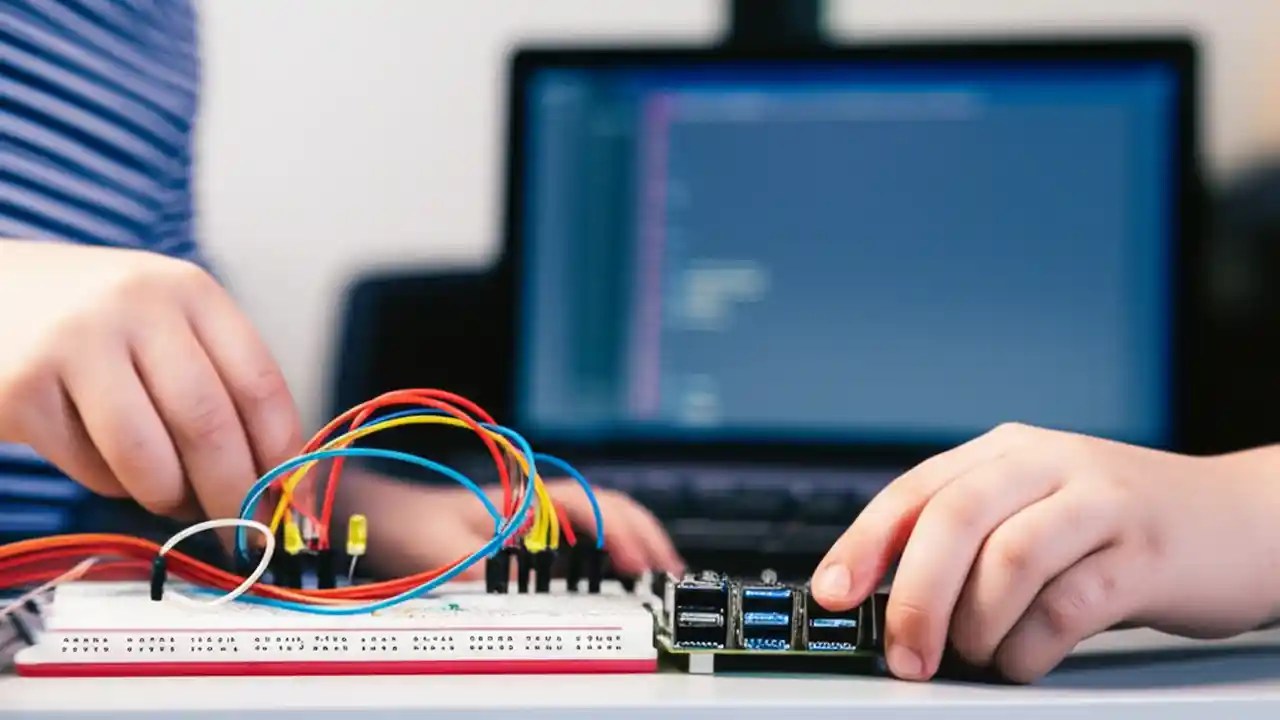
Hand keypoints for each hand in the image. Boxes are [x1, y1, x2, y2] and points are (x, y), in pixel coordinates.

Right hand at [0, 240, 301, 520]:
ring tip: (171, 503)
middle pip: (210, 426)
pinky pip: (91, 467)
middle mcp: (138, 306)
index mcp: (189, 290)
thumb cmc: (86, 321)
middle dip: (234, 496)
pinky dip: (111, 485)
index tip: (290, 501)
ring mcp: (76, 343)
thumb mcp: (161, 323)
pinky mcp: (23, 388)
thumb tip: (274, 479)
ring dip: (170, 500)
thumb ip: (215, 381)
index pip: (259, 384)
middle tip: (242, 536)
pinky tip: (105, 463)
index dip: (282, 455)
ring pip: (151, 458)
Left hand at [336, 470, 684, 579]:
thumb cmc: (406, 524)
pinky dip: (610, 551)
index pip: (593, 507)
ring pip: (601, 520)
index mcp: (525, 498)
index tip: (641, 563)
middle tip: (671, 573)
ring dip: (633, 542)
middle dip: (646, 537)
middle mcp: (535, 503)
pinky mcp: (526, 535)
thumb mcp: (444, 556)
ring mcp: (533, 517)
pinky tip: (618, 573)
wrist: (375, 514)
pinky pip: (582, 537)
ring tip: (659, 572)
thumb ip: (487, 578)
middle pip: (610, 508)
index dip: (624, 535)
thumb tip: (524, 606)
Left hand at [810, 423, 1279, 682]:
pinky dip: (1031, 645)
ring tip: (975, 655)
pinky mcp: (1146, 553)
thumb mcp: (1037, 509)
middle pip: (954, 518)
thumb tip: (883, 598)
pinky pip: (1069, 603)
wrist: (1244, 520)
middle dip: (914, 596)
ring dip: (976, 624)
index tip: (831, 594)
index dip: (864, 544)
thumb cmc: (1119, 526)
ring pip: (1008, 558)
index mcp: (1006, 452)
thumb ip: (970, 539)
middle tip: (904, 655)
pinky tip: (1024, 659)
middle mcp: (1048, 464)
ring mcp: (1101, 503)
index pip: (915, 491)